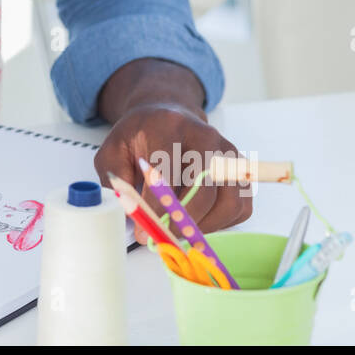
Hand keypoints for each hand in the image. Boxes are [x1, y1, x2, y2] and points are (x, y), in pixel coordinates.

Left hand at [93, 59, 250, 238]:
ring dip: (204, 225)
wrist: (167, 117)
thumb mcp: (113, 152)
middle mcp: (205, 136)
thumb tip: (131, 218)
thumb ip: (117, 183)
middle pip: (204, 189)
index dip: (156, 208)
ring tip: (181, 230)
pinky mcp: (240, 170)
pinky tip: (198, 219)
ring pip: (228, 201)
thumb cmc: (140, 138)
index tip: (144, 231)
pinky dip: (221, 222)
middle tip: (165, 237)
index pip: (167, 173)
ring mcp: (227, 153)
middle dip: (183, 222)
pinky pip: (240, 207)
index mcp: (169, 127)